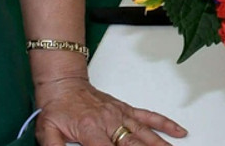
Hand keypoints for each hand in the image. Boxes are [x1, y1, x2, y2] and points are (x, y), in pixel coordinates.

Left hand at [33, 75, 188, 145]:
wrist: (63, 84)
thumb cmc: (57, 107)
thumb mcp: (47, 132)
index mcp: (90, 129)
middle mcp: (109, 121)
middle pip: (132, 144)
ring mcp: (121, 115)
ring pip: (145, 133)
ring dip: (159, 144)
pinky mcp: (126, 110)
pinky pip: (149, 117)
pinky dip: (165, 124)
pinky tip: (177, 132)